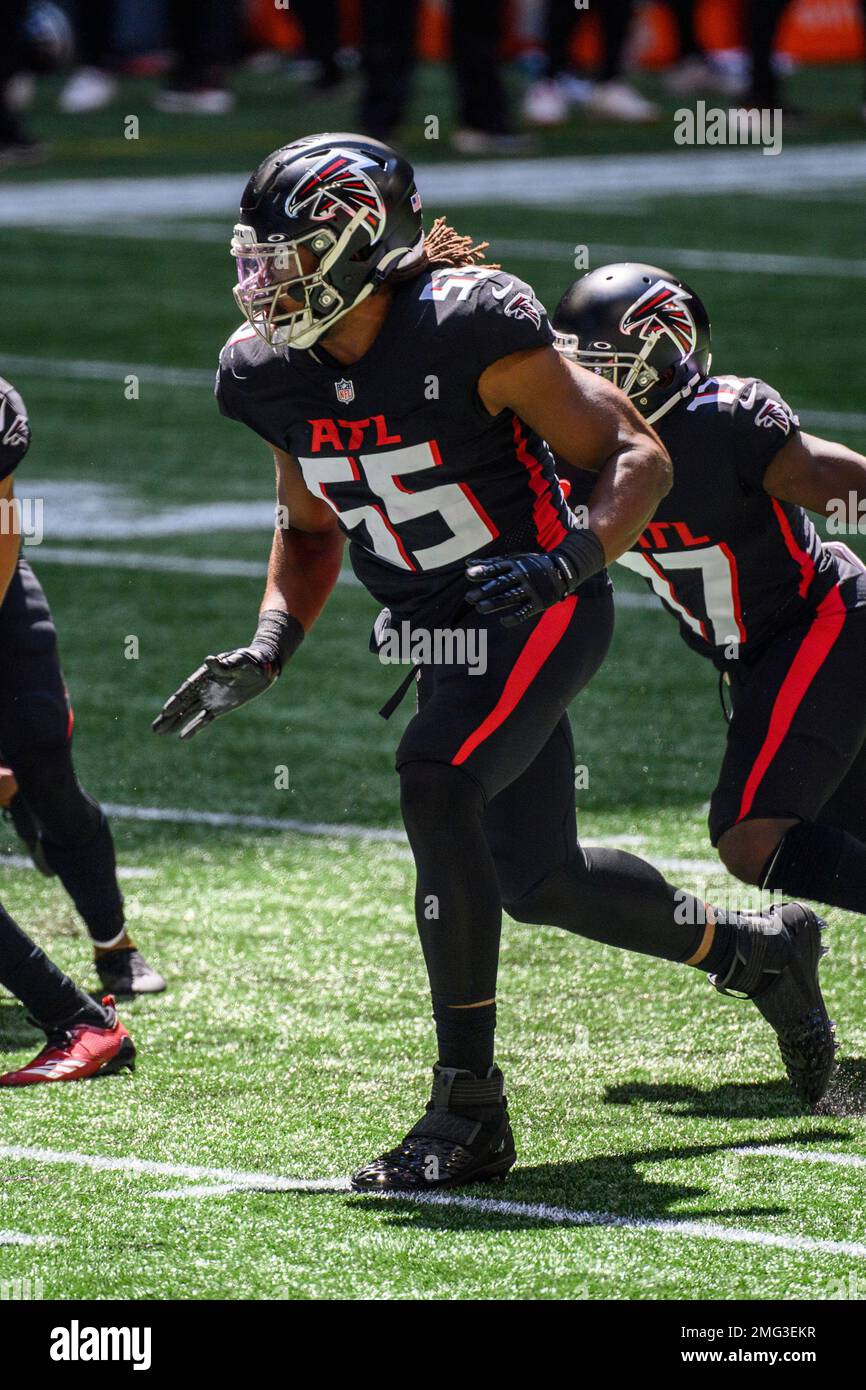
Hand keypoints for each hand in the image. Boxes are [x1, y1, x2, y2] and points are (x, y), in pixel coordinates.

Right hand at [152, 647, 277, 739]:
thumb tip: (209, 660)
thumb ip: (225, 664)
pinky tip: (182, 737)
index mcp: (206, 674)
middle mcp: (203, 687)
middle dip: (169, 716)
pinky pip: (204, 719)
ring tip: (159, 733)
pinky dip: (194, 728)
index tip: (166, 711)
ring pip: (189, 713)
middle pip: (183, 704)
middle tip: (154, 729)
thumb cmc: (251, 660)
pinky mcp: (218, 708)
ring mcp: (210, 698)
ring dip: (175, 723)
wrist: (263, 668)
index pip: (188, 689)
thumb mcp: (240, 661)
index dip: (177, 700)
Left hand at [465, 552, 568, 626]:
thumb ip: (491, 564)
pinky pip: (526, 611)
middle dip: (485, 591)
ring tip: (480, 608)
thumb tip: (468, 565)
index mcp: (515, 564)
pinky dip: (515, 617)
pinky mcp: (539, 602)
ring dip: (495, 603)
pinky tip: (503, 621)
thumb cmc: (531, 565)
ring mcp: (531, 589)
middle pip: (501, 584)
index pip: (497, 568)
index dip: (483, 572)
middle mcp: (523, 575)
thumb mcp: (514, 559)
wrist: (562, 569)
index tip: (468, 575)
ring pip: (511, 597)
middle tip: (469, 598)